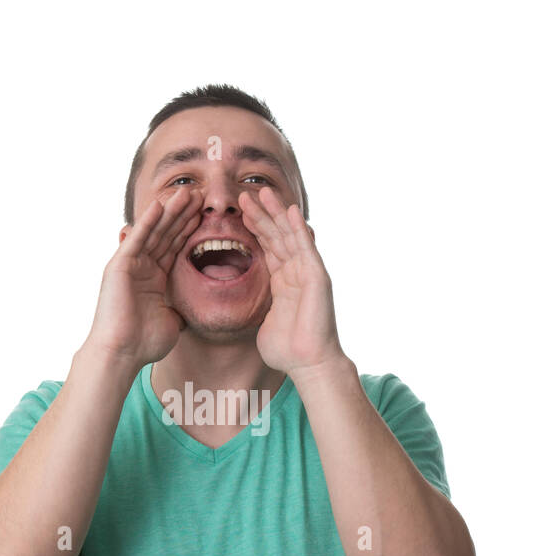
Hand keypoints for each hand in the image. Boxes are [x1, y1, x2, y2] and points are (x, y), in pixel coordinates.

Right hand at [84, 187, 201, 369]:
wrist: (122, 353)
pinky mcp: (120, 265)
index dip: (190, 229)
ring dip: (170, 211)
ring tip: (186, 192)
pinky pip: (137, 239)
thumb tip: (190, 311)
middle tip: (200, 195)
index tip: (206, 213)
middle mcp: (142, 267)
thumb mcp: (173, 321)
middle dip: (183, 214)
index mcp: (155, 278)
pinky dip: (148, 221)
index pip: (175, 246)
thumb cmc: (144, 343)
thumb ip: (180, 309)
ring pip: (154, 232)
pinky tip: (160, 204)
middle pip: (166, 234)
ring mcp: (130, 264)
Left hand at [240, 186, 344, 374]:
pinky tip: (290, 209)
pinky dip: (297, 228)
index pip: (267, 248)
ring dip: (275, 213)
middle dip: (260, 215)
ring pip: (289, 236)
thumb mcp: (263, 322)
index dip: (254, 229)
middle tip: (243, 195)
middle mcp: (296, 273)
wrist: (307, 364)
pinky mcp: (317, 276)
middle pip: (276, 237)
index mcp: (283, 282)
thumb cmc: (286, 351)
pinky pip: (305, 247)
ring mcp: (308, 273)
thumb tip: (239, 309)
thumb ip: (256, 308)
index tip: (237, 213)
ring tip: (261, 192)